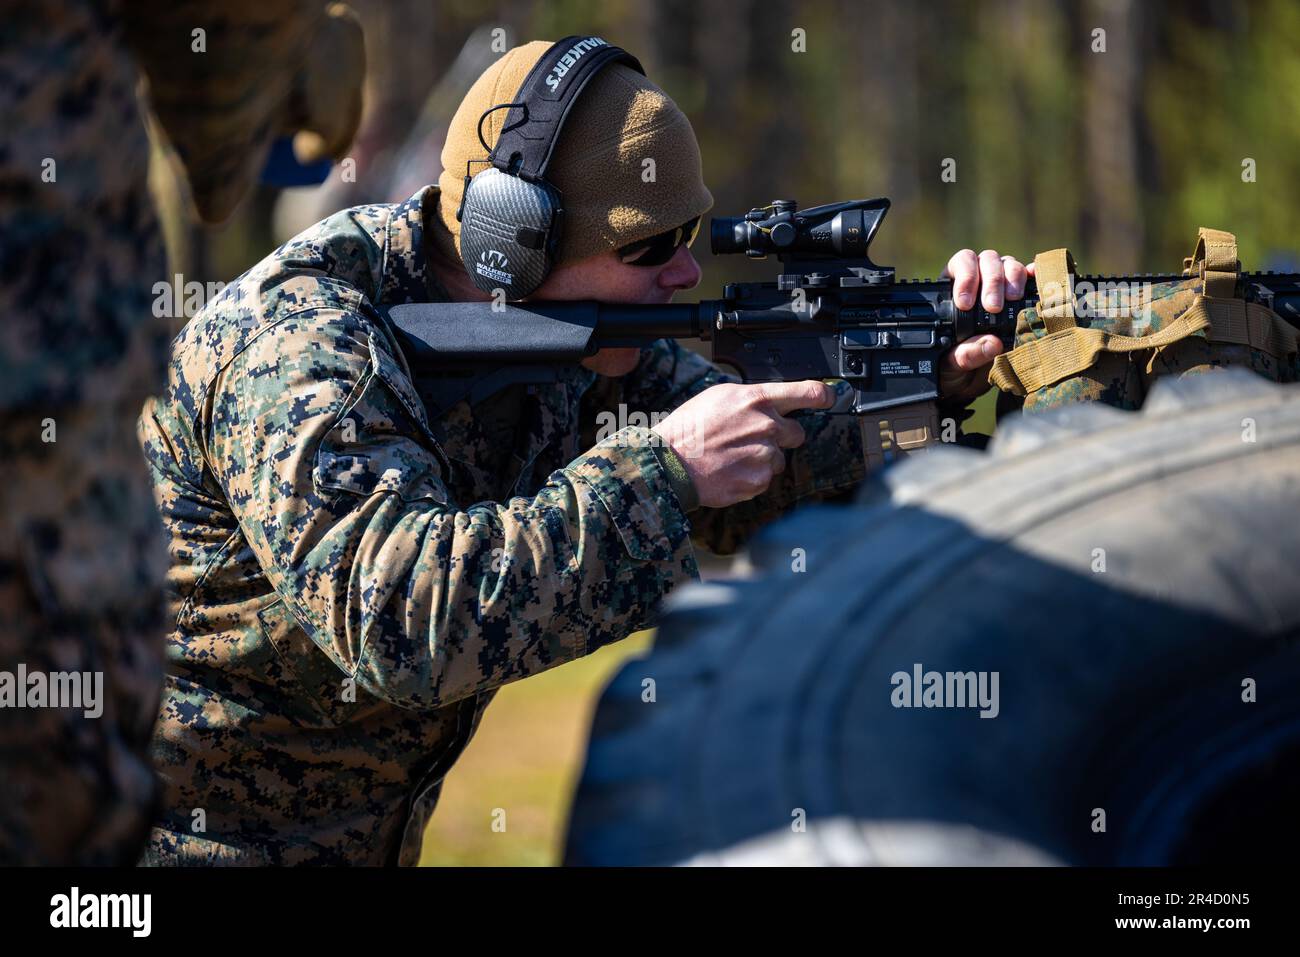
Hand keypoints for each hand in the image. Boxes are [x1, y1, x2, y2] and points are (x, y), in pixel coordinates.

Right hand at [651, 381, 833, 507]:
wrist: (670, 464)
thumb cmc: (688, 429)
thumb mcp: (718, 397)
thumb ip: (750, 399)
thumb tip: (769, 401)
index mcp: (756, 399)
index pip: (807, 392)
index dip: (824, 395)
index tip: (830, 398)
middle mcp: (766, 425)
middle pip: (797, 432)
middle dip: (781, 437)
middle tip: (752, 440)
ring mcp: (764, 454)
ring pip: (779, 459)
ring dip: (763, 460)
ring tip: (733, 457)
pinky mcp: (759, 480)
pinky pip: (765, 479)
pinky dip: (751, 477)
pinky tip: (730, 471)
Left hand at [939, 249, 1033, 400]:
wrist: (969, 386)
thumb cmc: (951, 371)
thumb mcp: (949, 367)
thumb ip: (963, 355)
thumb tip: (992, 343)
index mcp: (951, 292)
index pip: (959, 266)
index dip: (965, 277)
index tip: (966, 303)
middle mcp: (978, 282)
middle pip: (986, 261)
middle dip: (991, 280)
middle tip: (994, 306)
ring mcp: (1002, 288)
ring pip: (1008, 265)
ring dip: (1012, 277)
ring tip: (1013, 298)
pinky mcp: (1023, 298)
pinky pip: (1031, 278)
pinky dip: (1035, 276)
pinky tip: (1037, 279)